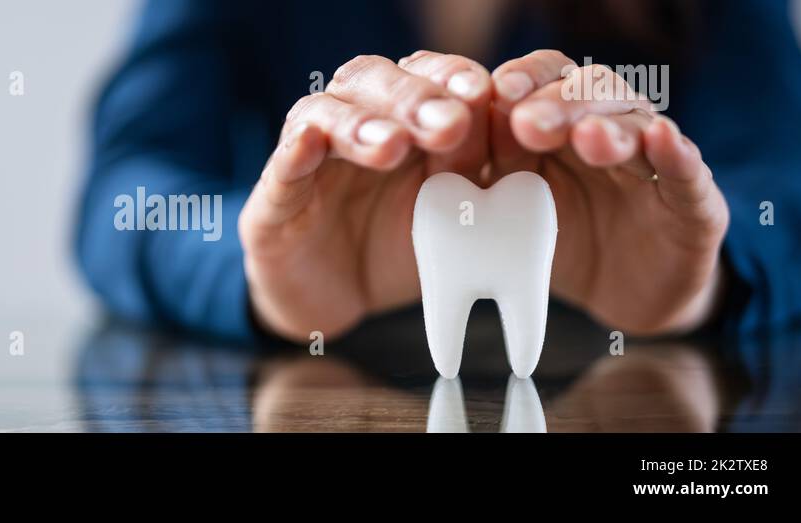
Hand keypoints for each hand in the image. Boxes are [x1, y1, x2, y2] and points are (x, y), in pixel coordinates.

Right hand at [239, 53, 491, 341]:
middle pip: (376, 81)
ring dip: (361, 123)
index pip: (427, 76)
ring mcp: (311, 155)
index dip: (452, 77)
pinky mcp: (276, 195)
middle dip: (415, 98)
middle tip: (448, 124)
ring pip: (326, 112)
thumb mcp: (453, 218)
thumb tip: (525, 139)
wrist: (338, 299)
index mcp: (406, 120)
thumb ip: (479, 177)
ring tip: (391, 146)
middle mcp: (356, 123)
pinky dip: (296, 148)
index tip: (483, 92)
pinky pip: (283, 162)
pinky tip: (310, 143)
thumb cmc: (400, 248)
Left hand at [489, 50, 728, 335]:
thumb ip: (480, 183)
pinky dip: (675, 152)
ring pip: (636, 122)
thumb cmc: (559, 244)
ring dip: (609, 126)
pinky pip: (687, 169)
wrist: (624, 296)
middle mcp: (605, 130)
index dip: (519, 82)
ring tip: (587, 139)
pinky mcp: (692, 201)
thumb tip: (432, 152)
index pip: (539, 82)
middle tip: (527, 125)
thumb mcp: (510, 218)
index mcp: (555, 127)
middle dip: (556, 105)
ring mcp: (651, 162)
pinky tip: (660, 139)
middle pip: (586, 93)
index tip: (492, 93)